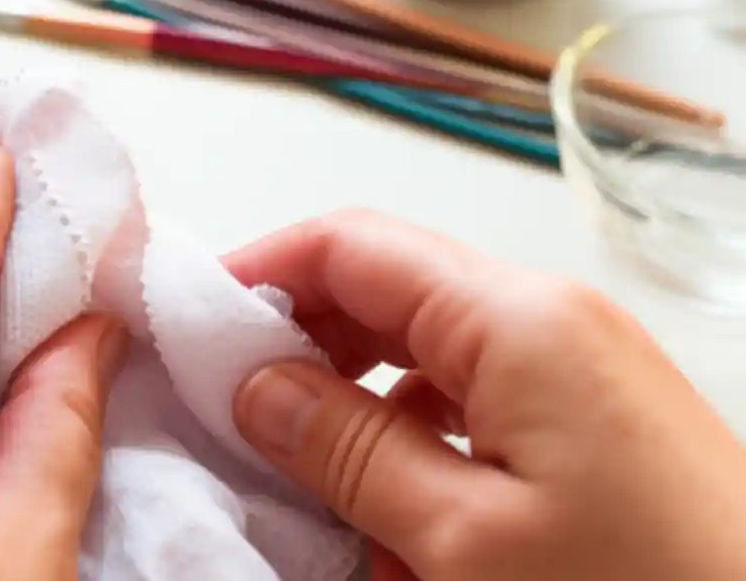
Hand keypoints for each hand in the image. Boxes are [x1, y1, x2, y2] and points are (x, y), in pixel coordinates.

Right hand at [225, 210, 745, 580]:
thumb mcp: (461, 539)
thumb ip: (346, 447)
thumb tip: (255, 383)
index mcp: (519, 319)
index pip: (352, 244)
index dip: (258, 270)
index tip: (188, 324)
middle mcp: (551, 322)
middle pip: (387, 290)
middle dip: (300, 344)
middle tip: (231, 414)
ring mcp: (579, 371)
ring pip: (425, 355)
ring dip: (355, 408)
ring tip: (310, 484)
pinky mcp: (594, 425)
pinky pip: (475, 406)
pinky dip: (415, 447)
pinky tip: (392, 522)